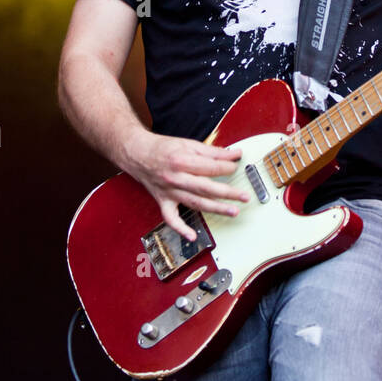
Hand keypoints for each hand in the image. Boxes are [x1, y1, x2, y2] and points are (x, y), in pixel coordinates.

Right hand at [121, 130, 252, 240]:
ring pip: (195, 203)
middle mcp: (176, 178)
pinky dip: (181, 228)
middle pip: (206, 188)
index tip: (236, 167)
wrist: (137, 153)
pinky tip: (193, 236)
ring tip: (233, 212)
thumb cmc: (163, 148)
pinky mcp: (163, 201)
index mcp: (183, 160)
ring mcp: (169, 191)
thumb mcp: (189, 144)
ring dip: (215, 209)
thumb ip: (213, 151)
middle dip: (227, 193)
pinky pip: (171, 218)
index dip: (227, 167)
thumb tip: (234, 154)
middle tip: (244, 197)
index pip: (211, 167)